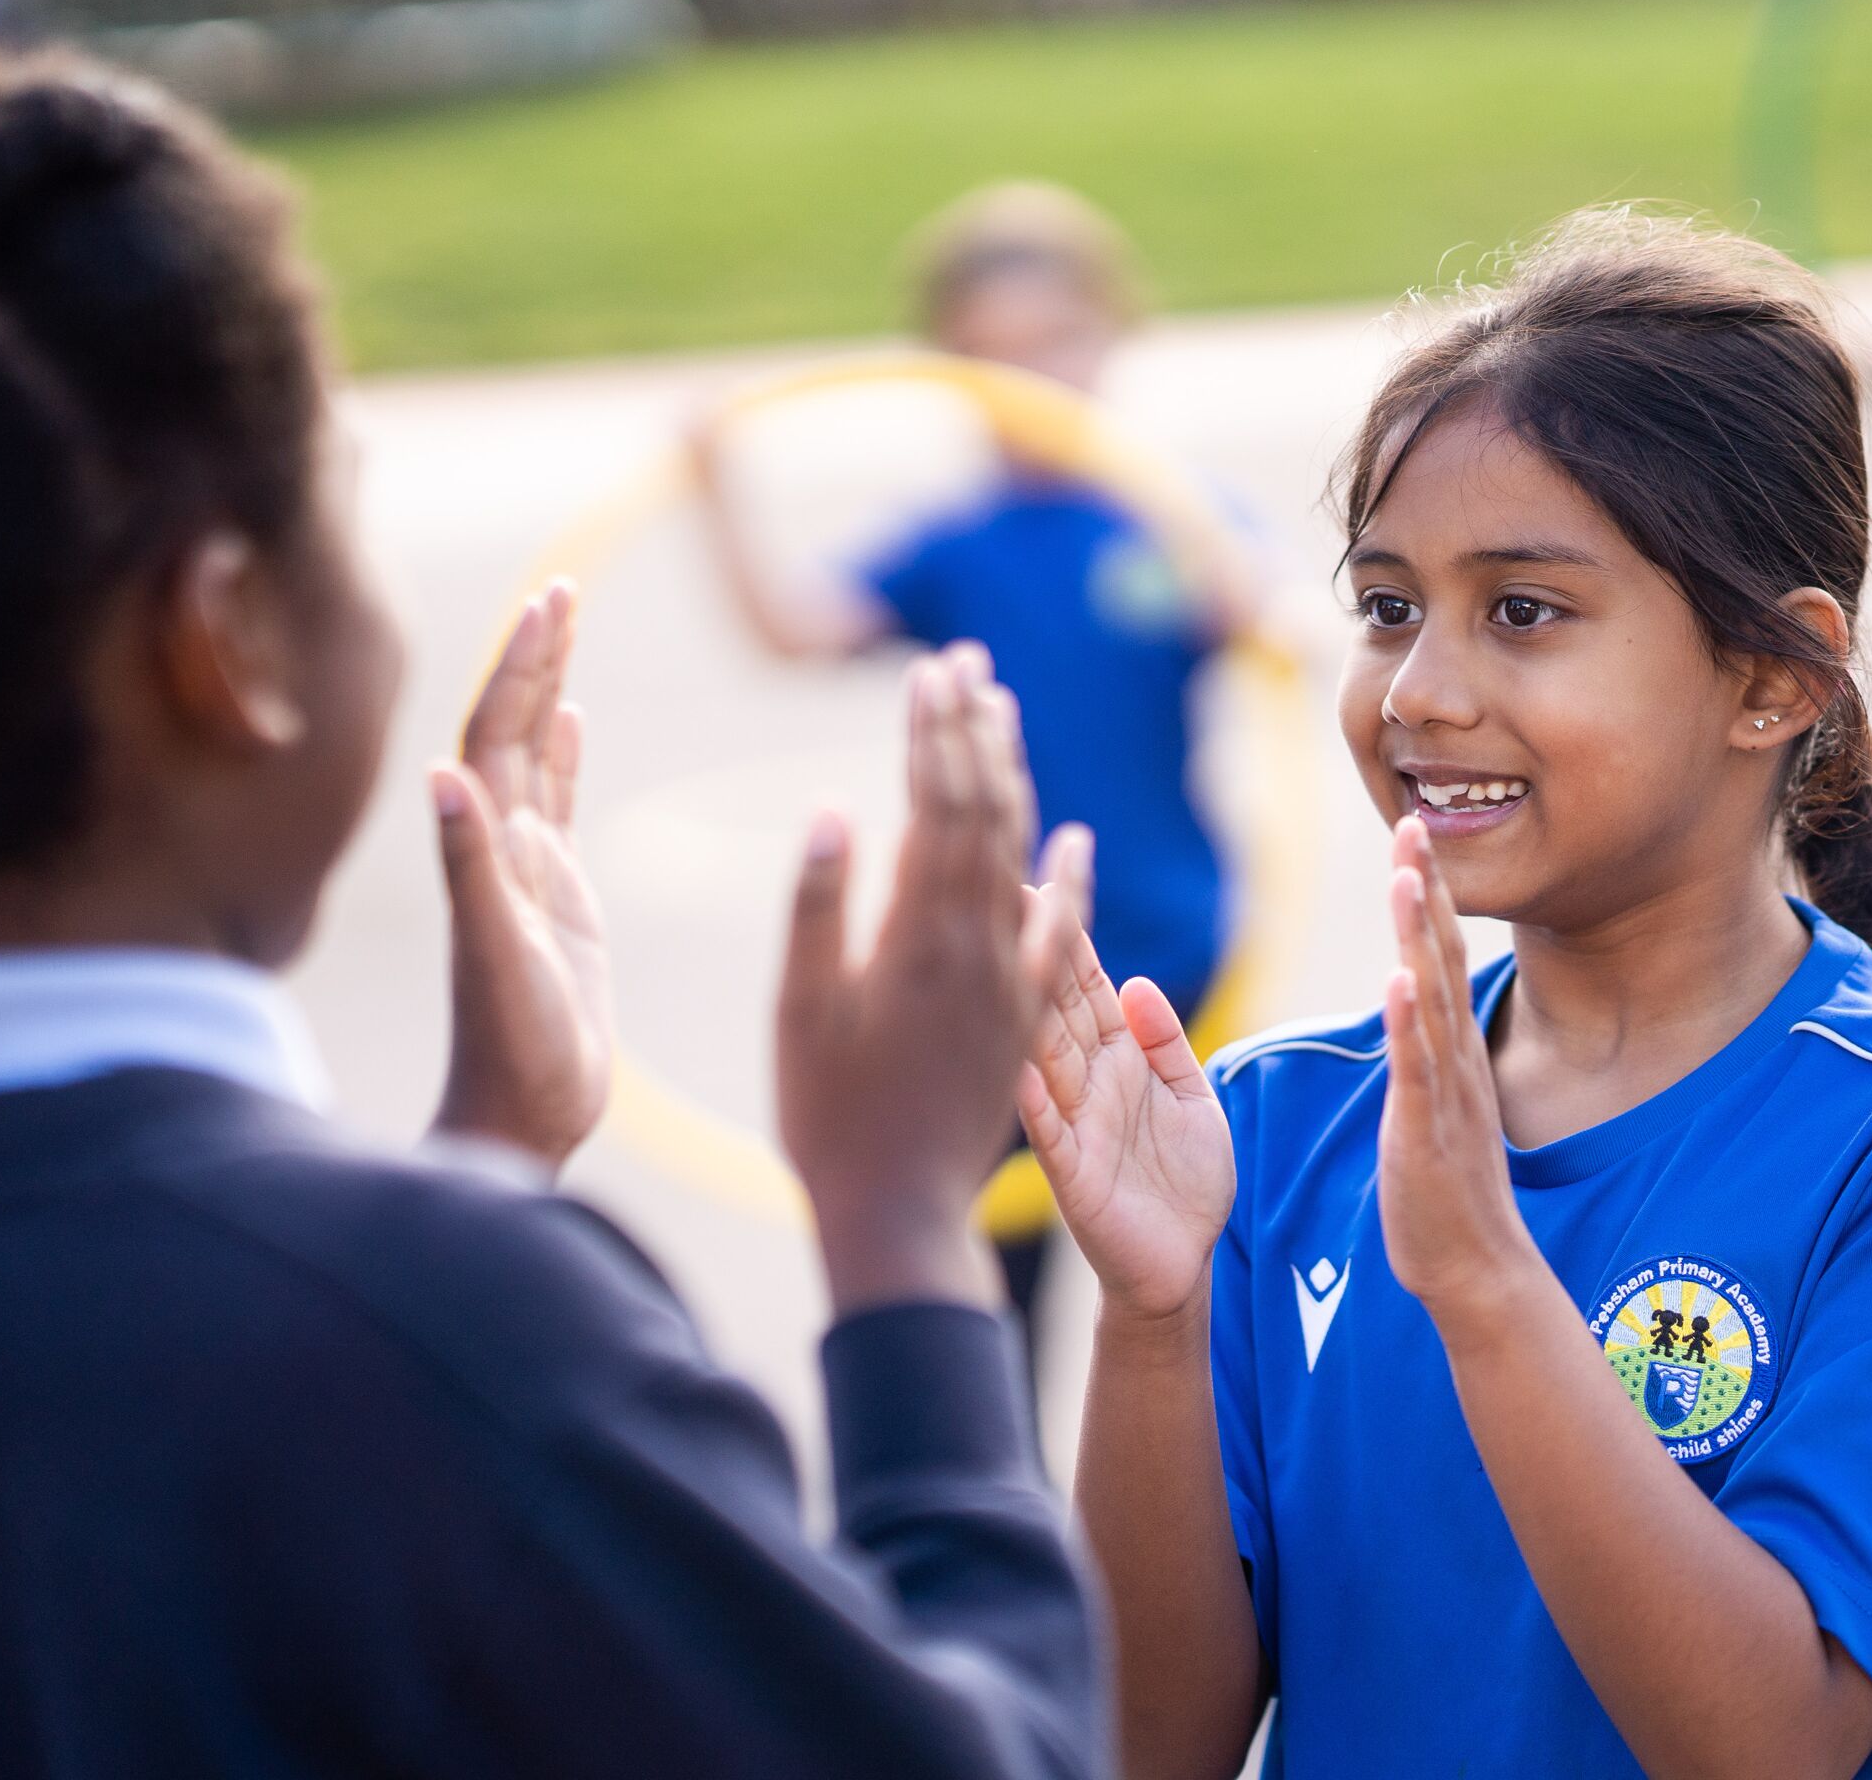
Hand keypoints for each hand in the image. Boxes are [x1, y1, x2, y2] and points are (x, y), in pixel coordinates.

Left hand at [432, 581, 612, 1171]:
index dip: (521, 666)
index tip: (549, 601)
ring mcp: (526, 869)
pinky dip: (568, 756)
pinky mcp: (557, 898)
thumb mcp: (496, 960)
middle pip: (513, 728)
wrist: (517, 1119)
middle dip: (535, 655)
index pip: (499, 734)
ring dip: (548, 689)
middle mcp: (499, 846)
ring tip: (567, 626)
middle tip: (564, 588)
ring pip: (535, 756)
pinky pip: (560, 806)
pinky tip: (578, 724)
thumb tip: (441, 778)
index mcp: (486, 849)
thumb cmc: (511, 1052)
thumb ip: (469, 869)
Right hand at [776, 643, 1070, 1313]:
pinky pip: (1058, 934)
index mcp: (917, 934)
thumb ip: (818, 910)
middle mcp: (976, 945)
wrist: (896, 1209)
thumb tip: (832, 811)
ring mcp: (1009, 980)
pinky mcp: (1025, 1016)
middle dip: (973, 731)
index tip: (928, 669)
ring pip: (1021, 855)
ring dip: (1012, 779)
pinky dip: (1065, 880)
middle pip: (986, 813)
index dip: (934, 733)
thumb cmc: (825, 1114)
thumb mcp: (800, 1010)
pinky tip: (1072, 838)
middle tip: (964, 662)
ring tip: (1002, 712)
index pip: (937, 805)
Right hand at [1018, 826, 1235, 1322]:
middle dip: (1031, 950)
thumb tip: (1138, 983)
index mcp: (1118, 1059)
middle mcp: (1086, 1081)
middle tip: (1000, 891)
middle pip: (1055, 1004)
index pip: (1086, 983)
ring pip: (1040, 1053)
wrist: (1182, 1269)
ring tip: (993, 955)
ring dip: (1018, 1007)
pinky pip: (1046, 1127)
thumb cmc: (1186, 1185)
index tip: (1044, 876)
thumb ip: (1167, 1043)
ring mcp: (1072, 1123)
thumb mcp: (1191, 1099)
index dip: (1068, 934)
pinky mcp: (1070, 1171)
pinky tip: (1011, 1063)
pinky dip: (1029, 1095)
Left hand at [1375, 817, 1544, 1335]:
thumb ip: (1428, 1055)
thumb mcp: (1436, 1105)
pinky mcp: (1428, 1133)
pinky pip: (1419, 1071)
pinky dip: (1411, 1025)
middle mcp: (1455, 1059)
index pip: (1441, 957)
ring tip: (1407, 876)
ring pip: (1432, 1000)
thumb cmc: (1447, 1191)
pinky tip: (1400, 982)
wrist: (1475, 1268)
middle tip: (1411, 822)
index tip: (1413, 833)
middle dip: (1426, 888)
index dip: (1428, 894)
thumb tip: (1415, 1008)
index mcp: (1451, 1052)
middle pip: (1443, 958)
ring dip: (1420, 935)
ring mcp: (1446, 1093)